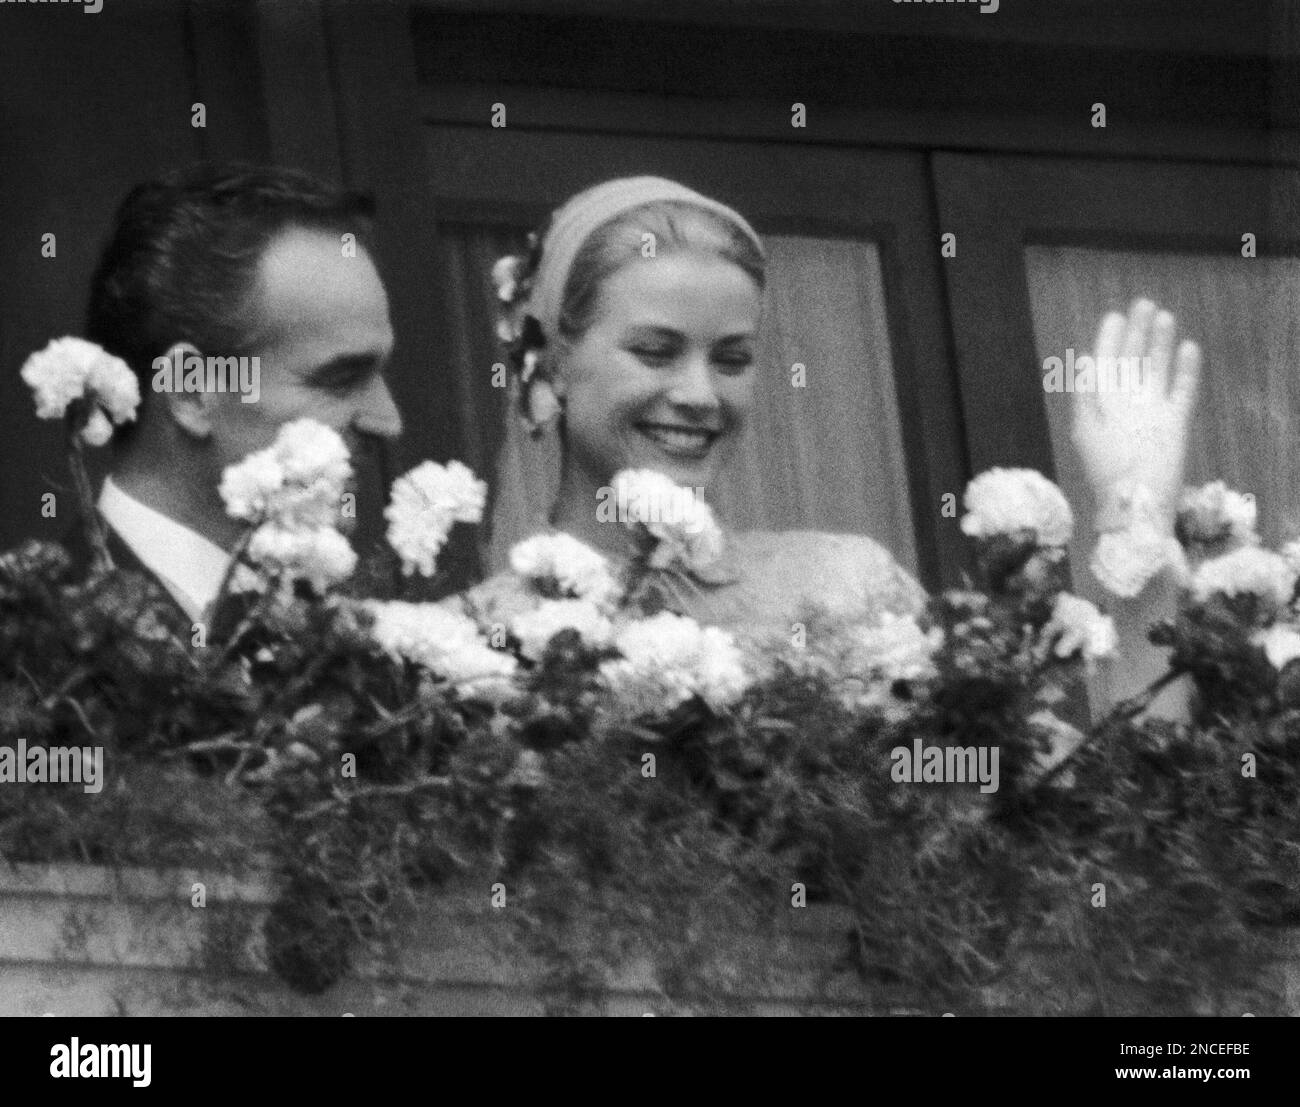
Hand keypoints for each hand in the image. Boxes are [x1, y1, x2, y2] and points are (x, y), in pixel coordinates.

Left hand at [1070, 298, 1201, 521]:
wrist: (1134, 503)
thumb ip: (1087, 393)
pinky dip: (1186, 369)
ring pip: (1157, 368)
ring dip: (1160, 343)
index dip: (1108, 340)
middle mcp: (1126, 402)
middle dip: (1136, 332)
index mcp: (1101, 403)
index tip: (1114, 316)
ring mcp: (1151, 410)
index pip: (1105, 364)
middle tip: (1142, 304)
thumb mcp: (1088, 428)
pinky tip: (1188, 346)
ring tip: (1164, 316)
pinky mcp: (1175, 421)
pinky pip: (1182, 390)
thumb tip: (1083, 358)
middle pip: (1132, 360)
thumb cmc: (1106, 468)